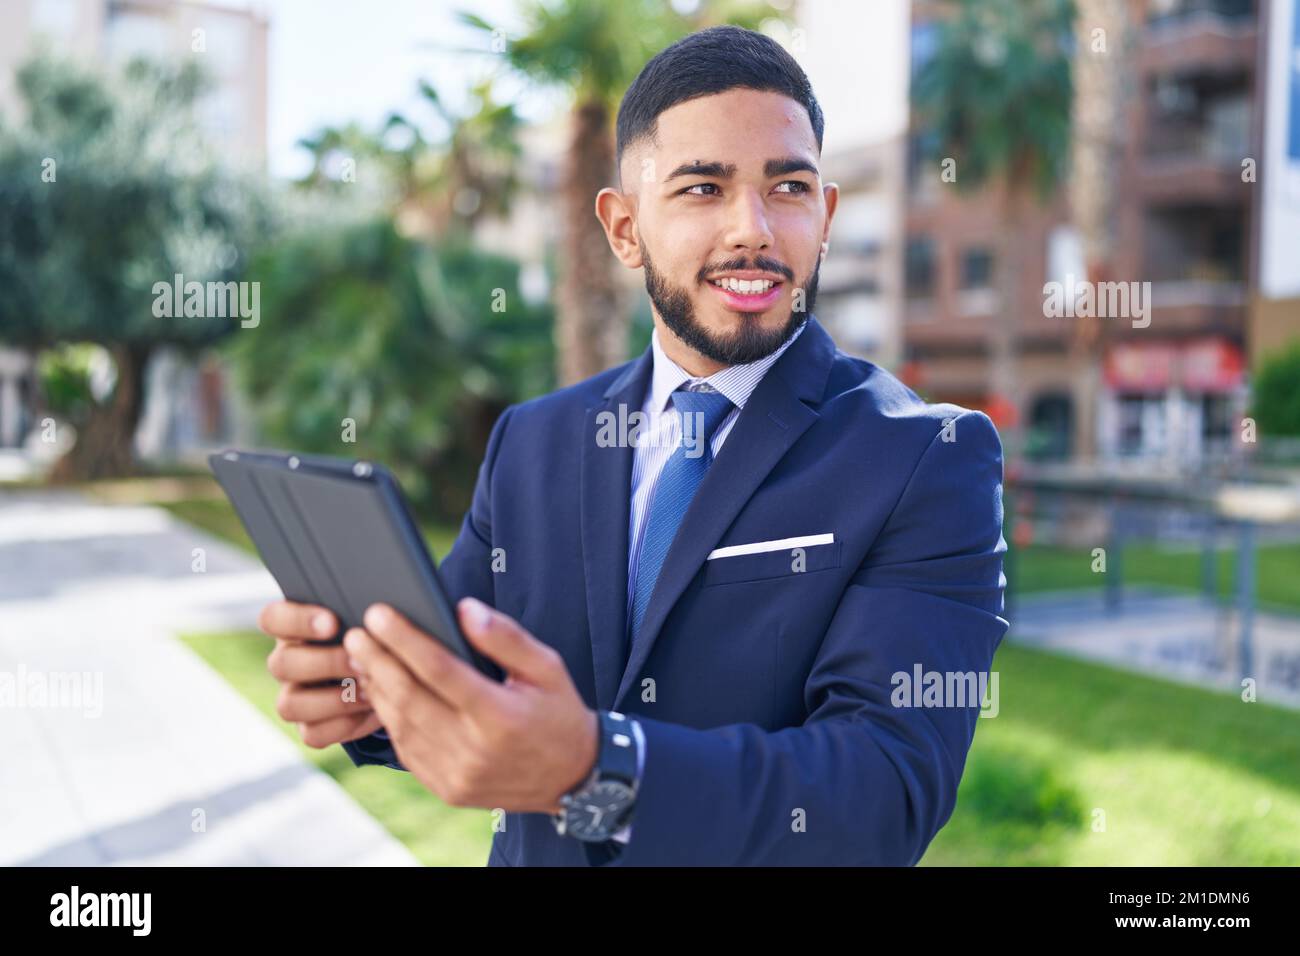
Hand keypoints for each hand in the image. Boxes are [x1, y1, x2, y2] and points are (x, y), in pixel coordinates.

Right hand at [258, 600, 382, 747]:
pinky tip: (373, 710)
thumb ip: (362, 613)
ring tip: (368, 689)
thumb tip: (379, 613)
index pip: (272, 619)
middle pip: (280, 665)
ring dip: (332, 699)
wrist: (388, 674)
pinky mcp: (309, 728)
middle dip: (325, 663)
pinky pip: (313, 734)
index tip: (332, 622)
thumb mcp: (366, 620)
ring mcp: (294, 698)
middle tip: (360, 660)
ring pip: (289, 705)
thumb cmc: (371, 636)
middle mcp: (286, 663)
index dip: (297, 620)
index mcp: (293, 629)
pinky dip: (345, 724)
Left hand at [343, 598, 598, 814]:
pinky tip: (384, 693)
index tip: (378, 614)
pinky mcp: (447, 790)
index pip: (440, 670)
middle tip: (355, 634)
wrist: (572, 778)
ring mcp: (457, 775)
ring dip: (378, 689)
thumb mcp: (547, 668)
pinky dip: (391, 719)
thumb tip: (463, 609)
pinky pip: (407, 750)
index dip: (405, 640)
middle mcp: (475, 750)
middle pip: (410, 698)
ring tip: (363, 658)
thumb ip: (506, 637)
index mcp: (501, 716)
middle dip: (378, 662)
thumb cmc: (558, 713)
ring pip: (402, 726)